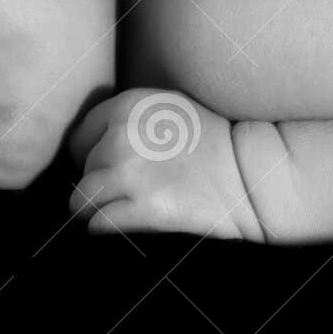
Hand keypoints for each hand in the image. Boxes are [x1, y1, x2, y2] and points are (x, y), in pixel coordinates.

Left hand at [67, 88, 266, 240]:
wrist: (251, 174)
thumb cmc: (211, 143)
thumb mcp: (167, 108)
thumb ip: (126, 118)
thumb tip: (85, 142)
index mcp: (128, 106)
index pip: (81, 137)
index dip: (94, 155)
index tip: (114, 167)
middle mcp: (122, 135)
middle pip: (84, 170)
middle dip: (102, 182)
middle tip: (135, 187)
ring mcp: (130, 173)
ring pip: (82, 200)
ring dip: (99, 208)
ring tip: (126, 208)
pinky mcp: (143, 208)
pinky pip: (98, 224)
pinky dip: (109, 228)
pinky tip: (132, 222)